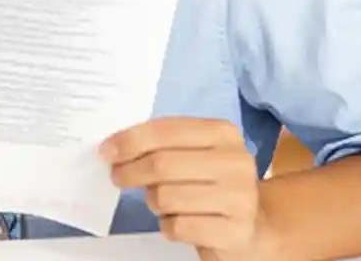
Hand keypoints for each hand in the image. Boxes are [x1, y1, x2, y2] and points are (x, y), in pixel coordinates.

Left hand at [101, 119, 278, 260]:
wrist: (254, 225)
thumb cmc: (210, 183)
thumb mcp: (194, 154)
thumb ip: (161, 144)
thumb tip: (113, 148)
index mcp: (224, 133)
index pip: (166, 130)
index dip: (130, 140)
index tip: (106, 151)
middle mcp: (236, 162)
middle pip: (162, 164)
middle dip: (131, 171)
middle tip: (118, 177)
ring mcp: (240, 198)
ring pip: (166, 197)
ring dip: (153, 202)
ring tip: (161, 202)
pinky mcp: (235, 231)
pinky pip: (179, 226)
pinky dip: (168, 225)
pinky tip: (177, 222)